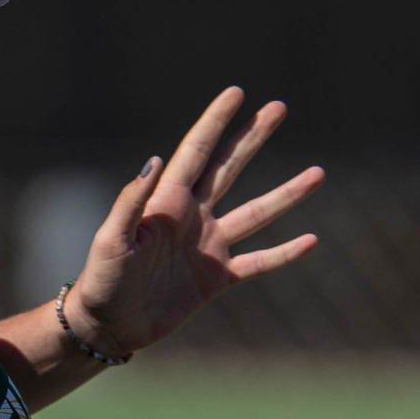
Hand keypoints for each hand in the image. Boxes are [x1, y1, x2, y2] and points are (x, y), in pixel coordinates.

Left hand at [63, 87, 322, 356]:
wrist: (109, 326)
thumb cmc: (102, 279)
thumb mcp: (112, 238)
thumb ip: (132, 200)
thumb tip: (155, 159)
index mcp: (166, 201)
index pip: (197, 151)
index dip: (216, 121)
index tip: (237, 93)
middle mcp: (192, 217)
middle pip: (230, 168)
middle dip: (253, 138)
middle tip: (279, 108)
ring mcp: (208, 246)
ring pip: (257, 213)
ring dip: (286, 194)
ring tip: (318, 173)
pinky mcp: (217, 278)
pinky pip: (258, 263)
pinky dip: (284, 253)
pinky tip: (311, 241)